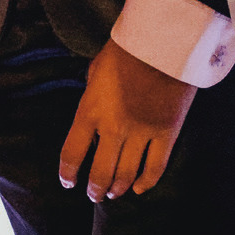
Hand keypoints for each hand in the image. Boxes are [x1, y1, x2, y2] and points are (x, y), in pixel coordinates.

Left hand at [59, 37, 195, 202]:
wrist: (163, 40)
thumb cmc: (127, 48)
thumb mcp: (97, 68)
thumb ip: (92, 94)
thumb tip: (93, 113)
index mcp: (90, 109)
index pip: (72, 153)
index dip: (68, 173)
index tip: (69, 182)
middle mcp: (113, 127)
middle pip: (100, 172)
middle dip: (94, 189)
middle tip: (93, 195)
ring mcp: (141, 133)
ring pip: (126, 175)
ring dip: (117, 189)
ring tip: (113, 194)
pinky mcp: (166, 133)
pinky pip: (155, 168)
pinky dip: (145, 183)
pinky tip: (138, 188)